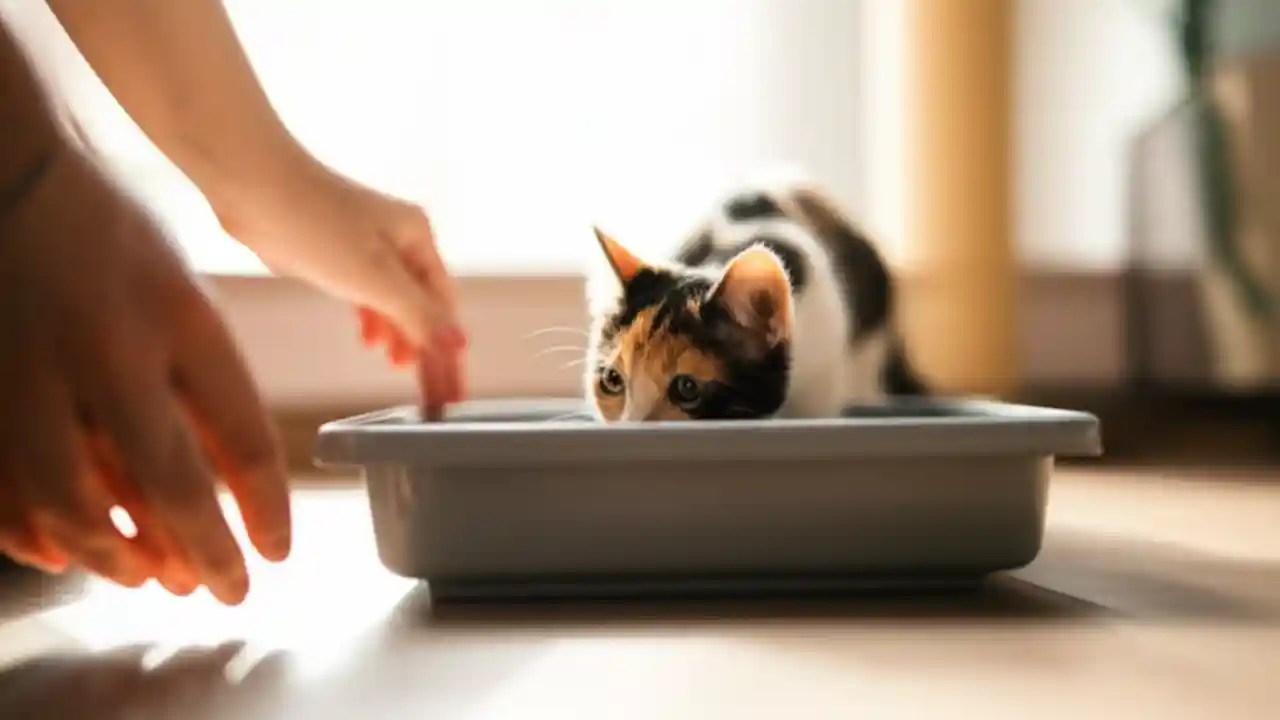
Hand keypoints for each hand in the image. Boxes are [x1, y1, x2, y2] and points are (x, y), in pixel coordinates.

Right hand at [0, 147, 289, 603]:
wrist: (10, 179)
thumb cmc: (116, 241)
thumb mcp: (186, 300)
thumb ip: (207, 387)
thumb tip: (225, 488)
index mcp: (181, 317)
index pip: (243, 435)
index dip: (267, 507)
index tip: (278, 552)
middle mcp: (108, 349)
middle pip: (168, 482)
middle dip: (205, 553)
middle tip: (227, 593)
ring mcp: (30, 373)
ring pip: (76, 504)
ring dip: (120, 557)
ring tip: (153, 578)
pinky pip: (3, 491)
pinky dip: (38, 536)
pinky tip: (69, 556)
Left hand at [214, 157, 465, 414]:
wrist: (253, 185)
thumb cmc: (313, 221)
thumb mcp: (372, 277)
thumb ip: (417, 315)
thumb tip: (459, 345)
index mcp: (420, 238)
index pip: (445, 307)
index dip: (449, 352)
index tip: (452, 392)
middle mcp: (401, 239)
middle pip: (425, 307)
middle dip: (428, 350)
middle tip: (432, 396)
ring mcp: (369, 246)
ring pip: (396, 303)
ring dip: (400, 337)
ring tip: (396, 368)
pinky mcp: (339, 253)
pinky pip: (369, 295)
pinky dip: (374, 320)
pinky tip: (369, 341)